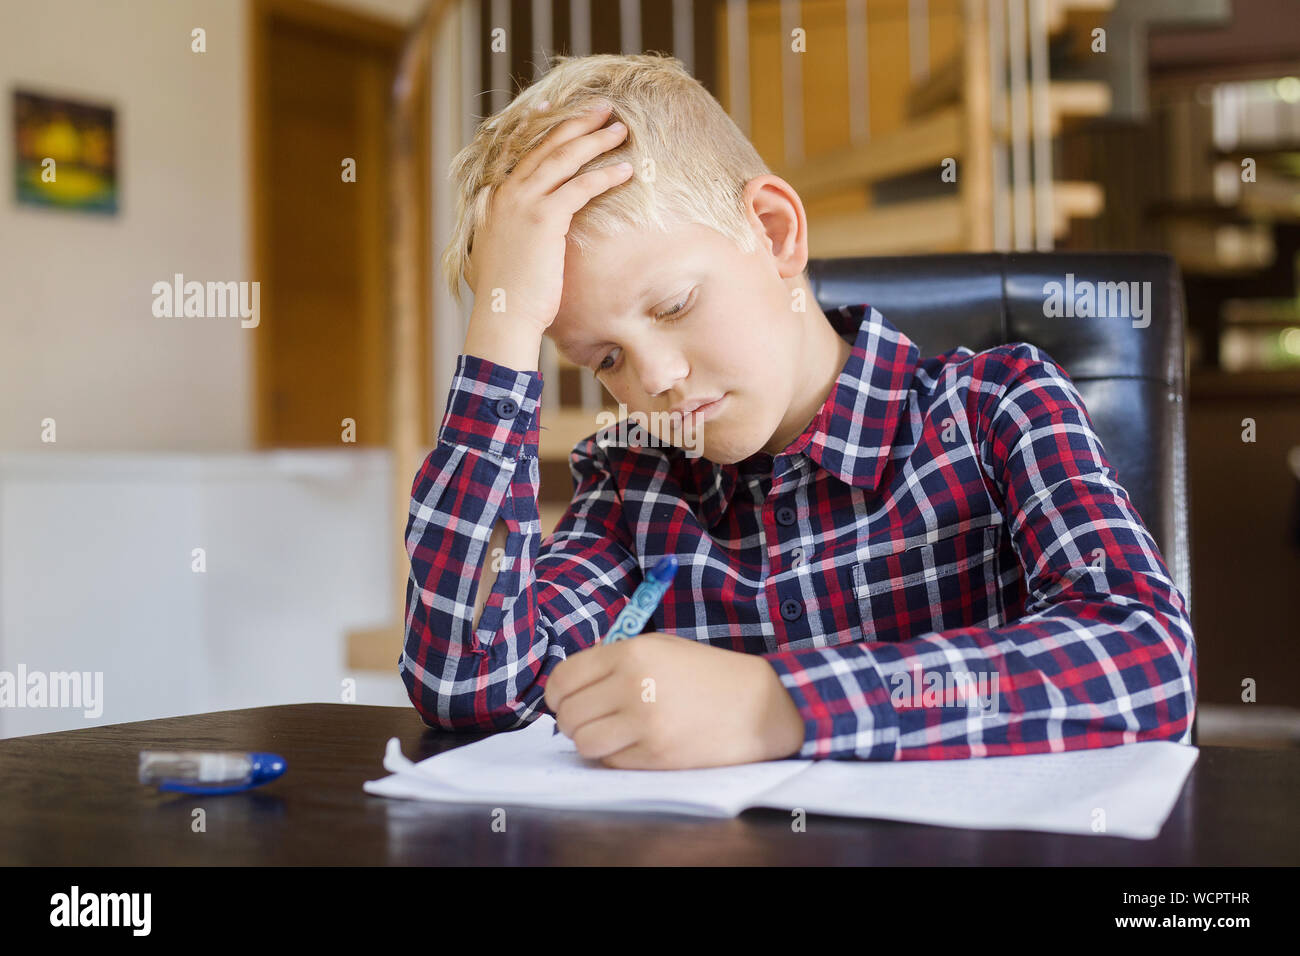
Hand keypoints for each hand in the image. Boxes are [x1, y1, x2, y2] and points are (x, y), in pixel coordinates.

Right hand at [465, 100, 632, 333]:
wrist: (502, 314)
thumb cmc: (507, 295)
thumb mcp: (501, 254)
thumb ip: (508, 234)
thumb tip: (518, 236)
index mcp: (496, 199)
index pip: (522, 153)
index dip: (541, 127)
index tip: (554, 107)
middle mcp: (507, 194)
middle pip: (546, 147)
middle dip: (577, 123)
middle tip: (603, 108)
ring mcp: (524, 204)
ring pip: (564, 160)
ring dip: (594, 140)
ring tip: (620, 128)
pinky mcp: (544, 219)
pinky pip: (580, 188)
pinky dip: (604, 175)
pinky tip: (625, 169)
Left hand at [544, 632, 806, 768]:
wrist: (760, 704)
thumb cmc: (707, 674)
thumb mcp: (660, 648)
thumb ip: (614, 661)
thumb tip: (569, 687)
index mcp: (631, 653)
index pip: (564, 678)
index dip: (555, 694)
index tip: (562, 700)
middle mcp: (632, 686)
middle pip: (569, 713)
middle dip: (571, 720)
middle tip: (589, 719)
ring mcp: (644, 724)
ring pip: (583, 742)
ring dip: (589, 741)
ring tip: (609, 734)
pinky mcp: (656, 755)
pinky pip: (611, 761)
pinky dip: (614, 756)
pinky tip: (634, 744)